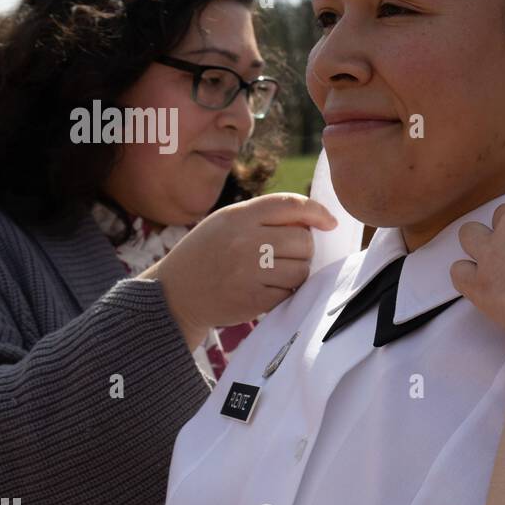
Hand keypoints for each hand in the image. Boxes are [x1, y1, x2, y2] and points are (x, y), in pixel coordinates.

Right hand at [142, 192, 338, 346]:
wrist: (174, 293)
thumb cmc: (208, 253)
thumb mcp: (226, 222)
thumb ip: (263, 216)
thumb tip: (314, 221)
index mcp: (238, 216)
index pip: (290, 204)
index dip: (317, 212)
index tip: (330, 223)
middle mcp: (244, 241)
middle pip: (302, 240)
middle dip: (303, 249)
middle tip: (286, 255)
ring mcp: (248, 272)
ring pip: (301, 269)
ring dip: (296, 272)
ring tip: (274, 272)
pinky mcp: (253, 299)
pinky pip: (289, 292)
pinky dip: (284, 292)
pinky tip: (265, 288)